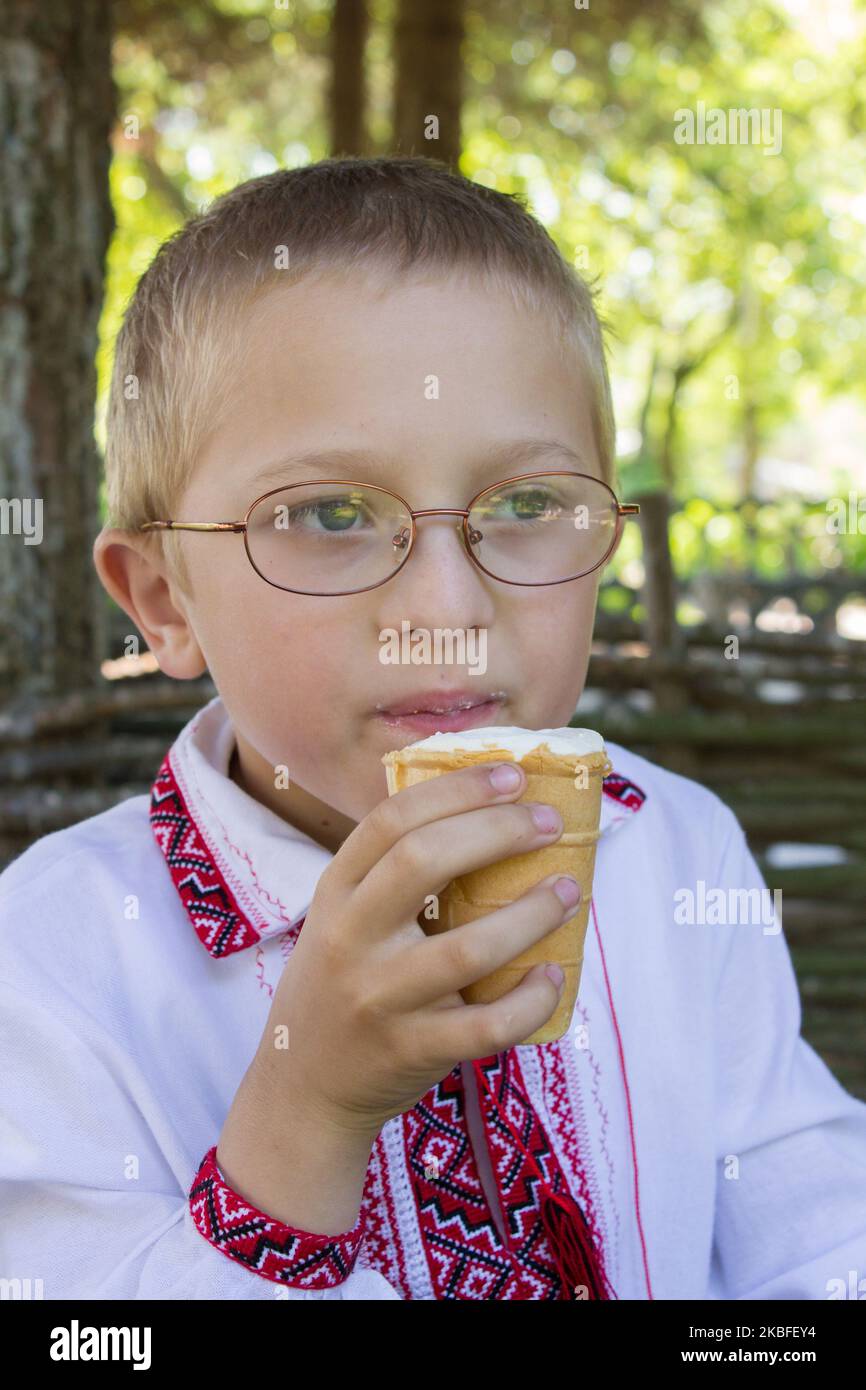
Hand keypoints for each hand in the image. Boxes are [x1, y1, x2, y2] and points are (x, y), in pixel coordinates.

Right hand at [252, 760, 580, 1139]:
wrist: (302, 1087)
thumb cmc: (344, 984)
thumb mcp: (344, 918)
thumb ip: (393, 875)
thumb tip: (491, 810)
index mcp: (335, 891)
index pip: (392, 819)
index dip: (458, 789)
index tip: (513, 774)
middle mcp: (349, 938)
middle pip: (423, 862)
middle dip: (498, 831)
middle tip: (549, 822)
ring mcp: (377, 997)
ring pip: (466, 949)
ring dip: (531, 915)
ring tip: (569, 892)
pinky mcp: (409, 1050)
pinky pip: (485, 1026)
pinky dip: (529, 1000)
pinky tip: (552, 976)